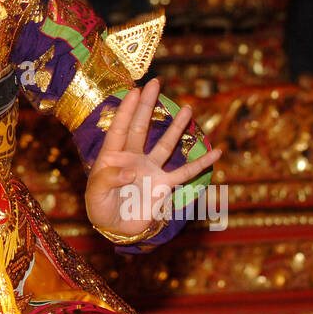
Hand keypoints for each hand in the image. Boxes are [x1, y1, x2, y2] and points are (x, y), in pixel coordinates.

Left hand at [84, 78, 220, 237]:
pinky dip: (201, 164)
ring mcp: (150, 169)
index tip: (135, 91)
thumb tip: (130, 171)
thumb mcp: (96, 197)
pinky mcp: (164, 184)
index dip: (126, 111)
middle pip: (141, 128)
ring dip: (176, 128)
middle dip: (147, 106)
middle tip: (155, 83)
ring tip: (187, 108)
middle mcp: (132, 158)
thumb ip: (108, 181)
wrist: (116, 230)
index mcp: (112, 157)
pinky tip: (216, 152)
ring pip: (165, 145)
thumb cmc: (101, 210)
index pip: (119, 130)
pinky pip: (186, 173)